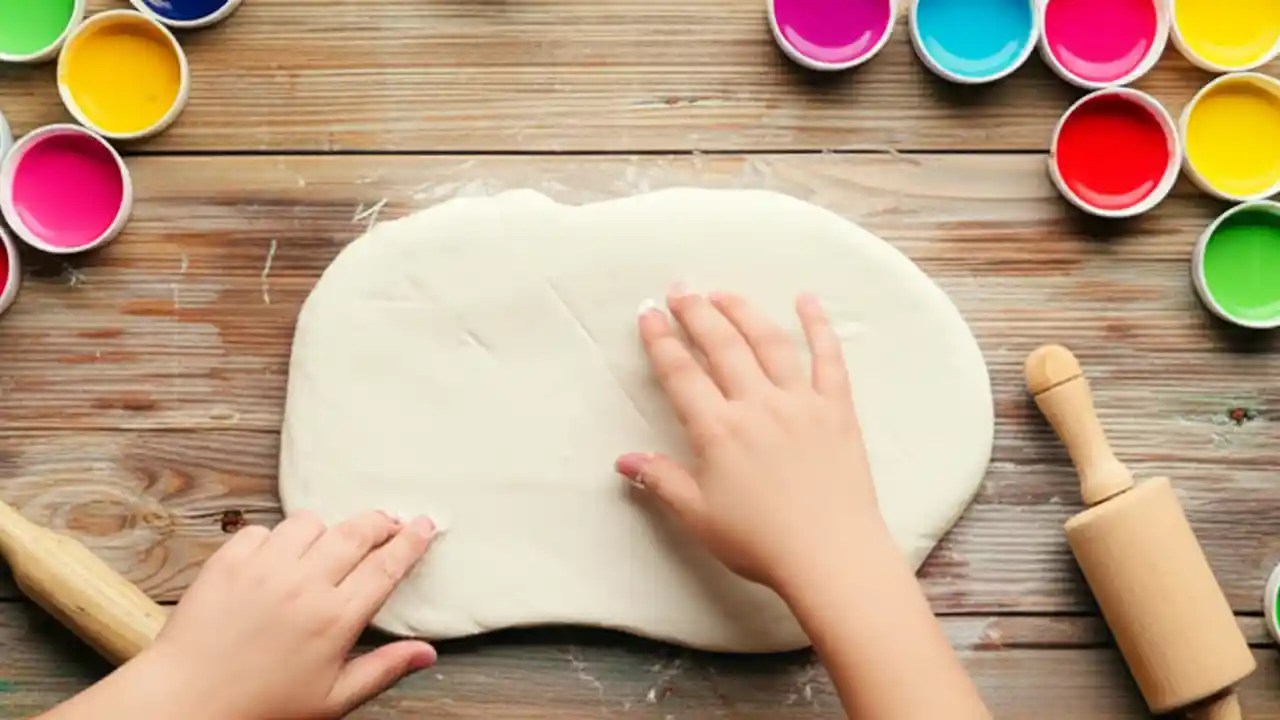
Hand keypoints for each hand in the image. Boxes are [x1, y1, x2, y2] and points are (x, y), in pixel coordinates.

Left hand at [59, 512, 438, 719]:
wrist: (185, 703)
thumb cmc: (261, 707)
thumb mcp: (332, 699)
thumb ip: (382, 669)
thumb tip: (427, 653)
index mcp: (335, 619)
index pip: (386, 567)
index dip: (410, 542)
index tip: (425, 526)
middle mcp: (304, 585)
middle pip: (356, 533)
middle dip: (379, 522)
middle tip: (389, 522)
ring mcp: (264, 568)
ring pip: (310, 523)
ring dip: (324, 531)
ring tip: (325, 547)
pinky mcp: (228, 561)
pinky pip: (262, 530)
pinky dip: (273, 539)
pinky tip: (274, 561)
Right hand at [616, 288, 881, 592]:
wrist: (832, 556)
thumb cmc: (761, 542)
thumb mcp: (699, 516)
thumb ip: (662, 481)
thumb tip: (624, 460)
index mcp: (719, 431)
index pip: (682, 374)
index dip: (661, 341)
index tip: (648, 314)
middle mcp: (757, 405)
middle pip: (722, 345)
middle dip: (697, 312)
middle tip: (680, 289)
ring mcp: (801, 403)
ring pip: (769, 342)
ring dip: (743, 311)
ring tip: (723, 293)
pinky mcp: (837, 410)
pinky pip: (829, 358)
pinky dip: (818, 326)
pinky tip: (807, 301)